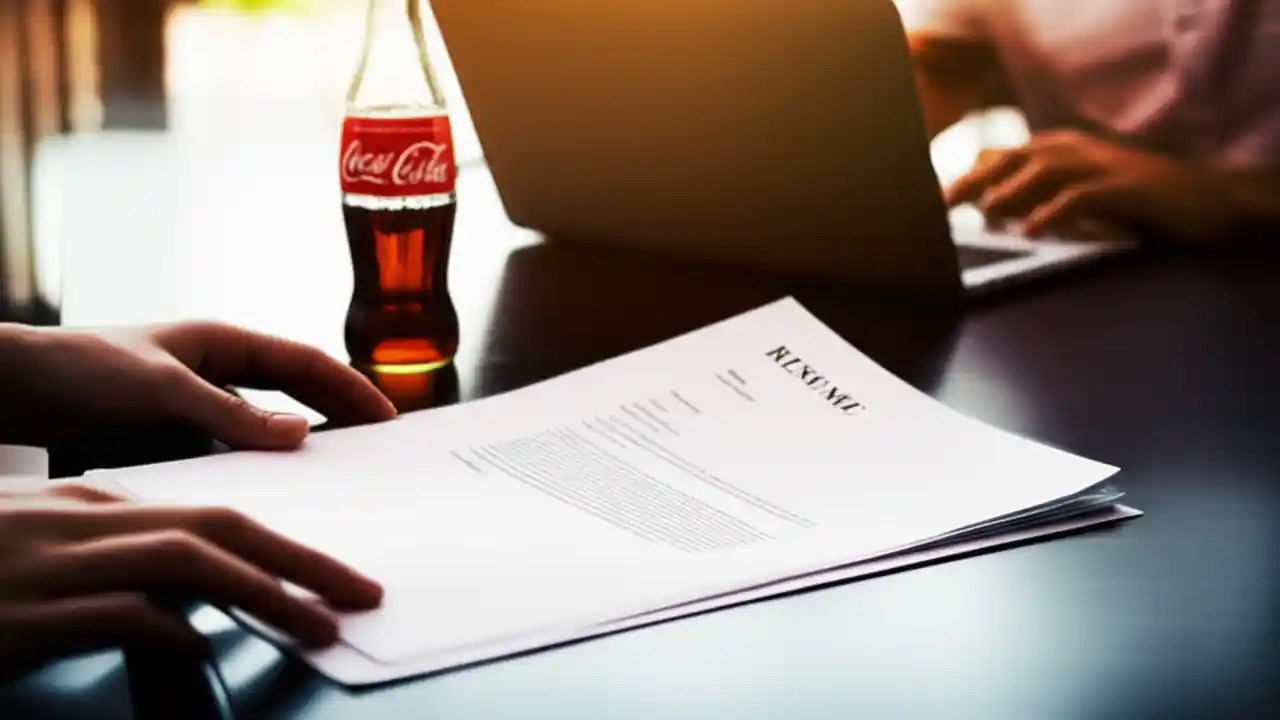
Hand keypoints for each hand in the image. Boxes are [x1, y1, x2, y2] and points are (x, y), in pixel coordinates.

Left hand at [0, 322, 396, 448]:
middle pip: (297, 393)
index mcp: (221, 343)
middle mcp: (216, 372)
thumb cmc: (80, 369)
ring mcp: (197, 406)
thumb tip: (301, 434)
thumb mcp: (161, 388)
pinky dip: (260, 471)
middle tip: (380, 449)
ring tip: (341, 476)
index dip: (351, 388)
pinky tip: (274, 496)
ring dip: (302, 447)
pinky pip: (233, 454)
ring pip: (266, 427)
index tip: (388, 417)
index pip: (305, 364)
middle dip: (341, 415)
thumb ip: (230, 413)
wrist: (14, 390)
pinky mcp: (175, 438)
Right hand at [0, 481, 381, 677]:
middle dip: (302, 558)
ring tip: (317, 623)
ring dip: (266, 590)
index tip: (329, 570)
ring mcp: (58, 564)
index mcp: (96, 504)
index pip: (213, 511)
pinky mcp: (30, 613)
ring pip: (190, 559)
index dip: (281, 542)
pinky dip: (173, 628)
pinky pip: (123, 613)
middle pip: (221, 525)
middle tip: (360, 590)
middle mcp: (87, 522)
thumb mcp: (47, 551)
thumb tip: (186, 602)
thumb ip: (115, 557)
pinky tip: (201, 647)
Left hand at [945, 129, 1237, 244]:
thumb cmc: (1132, 204)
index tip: (933, 201)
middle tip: (940, 207)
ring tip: (984, 216)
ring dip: (1009, 193)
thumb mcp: (1077, 195)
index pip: (999, 156)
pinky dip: (1052, 211)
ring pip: (1041, 171)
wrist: (1203, 201)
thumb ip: (1035, 196)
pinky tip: (1031, 229)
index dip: (965, 176)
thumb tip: (985, 209)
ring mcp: (1100, 166)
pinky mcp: (1123, 188)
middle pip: (1010, 159)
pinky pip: (1080, 196)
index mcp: (1058, 151)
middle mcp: (1073, 151)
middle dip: (972, 181)